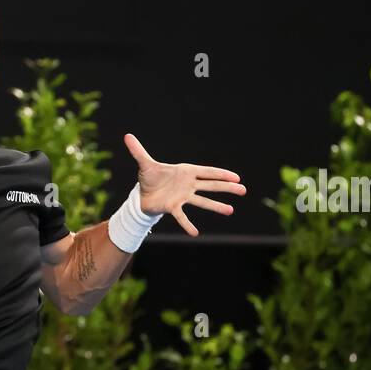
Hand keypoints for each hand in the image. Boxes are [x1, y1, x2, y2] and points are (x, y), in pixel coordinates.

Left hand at [124, 133, 246, 237]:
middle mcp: (188, 185)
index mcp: (186, 172)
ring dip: (216, 206)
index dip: (221, 174)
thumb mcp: (144, 163)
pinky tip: (195, 233)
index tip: (236, 177)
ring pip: (202, 201)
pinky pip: (182, 217)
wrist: (141, 194)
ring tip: (230, 211)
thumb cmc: (149, 177)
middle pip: (211, 186)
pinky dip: (187, 224)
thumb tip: (127, 136)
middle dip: (227, 188)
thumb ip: (138, 151)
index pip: (207, 172)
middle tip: (243, 190)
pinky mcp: (174, 207)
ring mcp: (183, 197)